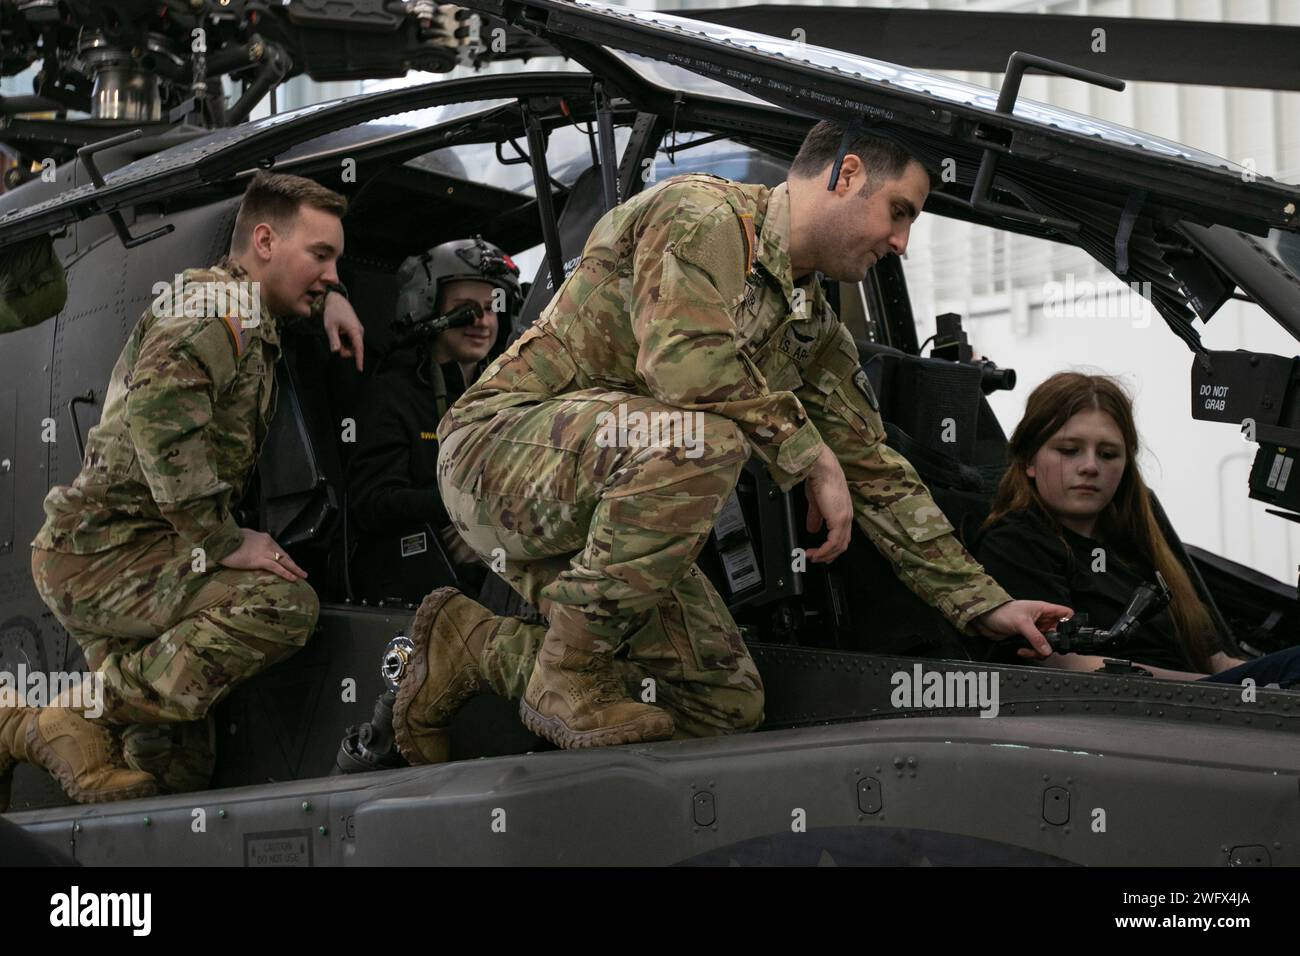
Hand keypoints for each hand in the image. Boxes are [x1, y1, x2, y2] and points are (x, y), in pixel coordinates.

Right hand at [219, 528, 307, 582]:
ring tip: (302, 576)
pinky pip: (277, 567)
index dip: (284, 557)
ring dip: (295, 569)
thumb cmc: (227, 541)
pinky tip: (293, 578)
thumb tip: (251, 549)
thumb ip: (250, 543)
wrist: (220, 541)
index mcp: (263, 537)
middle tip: (302, 571)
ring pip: (284, 561)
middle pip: (283, 554)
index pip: (277, 548)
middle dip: (293, 563)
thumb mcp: (242, 538)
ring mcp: (264, 551)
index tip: (289, 563)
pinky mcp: (259, 560)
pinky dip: (286, 573)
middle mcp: (267, 542)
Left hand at [323, 292, 364, 371]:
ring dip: (344, 346)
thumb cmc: (333, 312)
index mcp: (355, 330)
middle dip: (346, 351)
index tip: (359, 369)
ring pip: (353, 345)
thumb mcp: (330, 327)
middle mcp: (359, 331)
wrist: (336, 300)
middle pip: (355, 349)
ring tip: (336, 336)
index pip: (359, 348)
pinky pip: (352, 341)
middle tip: (335, 345)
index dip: (359, 359)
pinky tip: (339, 334)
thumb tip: (336, 351)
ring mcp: (358, 330)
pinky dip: (345, 342)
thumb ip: (334, 340)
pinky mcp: (355, 330)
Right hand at [804, 444, 852, 562]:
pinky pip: (833, 542)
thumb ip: (816, 517)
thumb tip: (813, 529)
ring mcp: (845, 518)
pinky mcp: (839, 519)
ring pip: (839, 545)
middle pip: (842, 544)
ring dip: (825, 555)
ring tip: (812, 557)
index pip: (842, 536)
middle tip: (816, 559)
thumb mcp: (816, 503)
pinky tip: (816, 553)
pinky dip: (824, 550)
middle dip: (828, 555)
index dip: (832, 548)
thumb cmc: (819, 479)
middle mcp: (847, 516)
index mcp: (843, 512)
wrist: (821, 468)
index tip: (821, 554)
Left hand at [973, 599, 1072, 657]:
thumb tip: (1047, 650)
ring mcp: (1035, 630)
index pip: (1066, 614)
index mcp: (1045, 610)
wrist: (984, 618)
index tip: (1066, 636)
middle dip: (1051, 644)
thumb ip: (1036, 637)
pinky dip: (1030, 652)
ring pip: (1047, 644)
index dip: (1070, 624)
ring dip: (1038, 651)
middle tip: (1042, 648)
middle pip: (1058, 634)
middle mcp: (1042, 620)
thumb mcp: (1022, 623)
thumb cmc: (1002, 611)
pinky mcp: (1027, 638)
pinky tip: (1021, 650)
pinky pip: (1035, 648)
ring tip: (1027, 651)